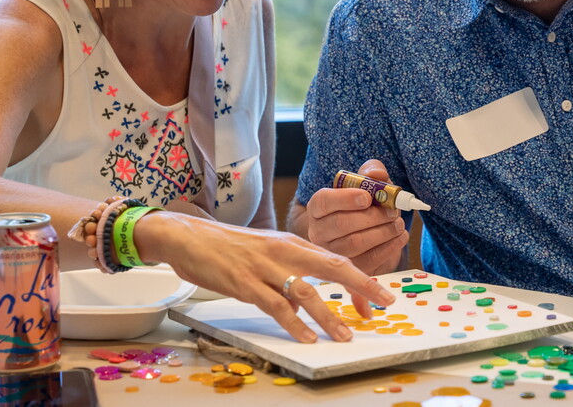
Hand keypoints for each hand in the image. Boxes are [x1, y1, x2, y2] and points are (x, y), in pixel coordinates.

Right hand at [135, 212, 396, 343]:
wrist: (189, 236)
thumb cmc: (230, 246)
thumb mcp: (269, 252)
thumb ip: (291, 272)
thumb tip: (307, 302)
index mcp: (295, 242)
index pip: (337, 259)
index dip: (361, 280)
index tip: (378, 299)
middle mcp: (285, 251)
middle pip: (333, 266)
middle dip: (362, 285)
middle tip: (384, 303)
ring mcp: (265, 266)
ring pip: (306, 291)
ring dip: (328, 316)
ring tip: (344, 335)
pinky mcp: (245, 282)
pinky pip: (275, 305)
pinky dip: (292, 323)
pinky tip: (305, 336)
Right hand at [302, 159, 408, 274]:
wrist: (370, 232)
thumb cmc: (365, 205)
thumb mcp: (368, 184)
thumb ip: (372, 173)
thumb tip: (377, 174)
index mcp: (318, 207)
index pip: (323, 201)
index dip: (345, 199)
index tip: (367, 198)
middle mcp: (318, 231)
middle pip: (341, 224)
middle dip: (373, 217)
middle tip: (393, 212)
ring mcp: (331, 253)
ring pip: (356, 243)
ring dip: (383, 232)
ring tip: (398, 224)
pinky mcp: (348, 268)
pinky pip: (369, 260)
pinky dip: (389, 247)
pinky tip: (400, 237)